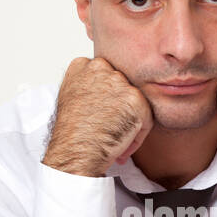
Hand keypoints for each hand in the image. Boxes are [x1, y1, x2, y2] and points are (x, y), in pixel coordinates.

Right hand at [42, 57, 153, 177]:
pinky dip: (137, 136)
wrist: (76, 151)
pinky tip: (121, 147)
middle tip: (108, 130)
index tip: (100, 117)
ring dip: (129, 122)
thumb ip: (89, 88)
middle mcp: (100, 67)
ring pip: (135, 102)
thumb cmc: (71, 134)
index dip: (106, 100)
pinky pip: (146, 118)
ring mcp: (118, 81)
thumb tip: (105, 94)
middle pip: (122, 87)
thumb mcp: (72, 100)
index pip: (106, 77)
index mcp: (82, 65)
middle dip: (119, 110)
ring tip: (113, 140)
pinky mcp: (135, 98)